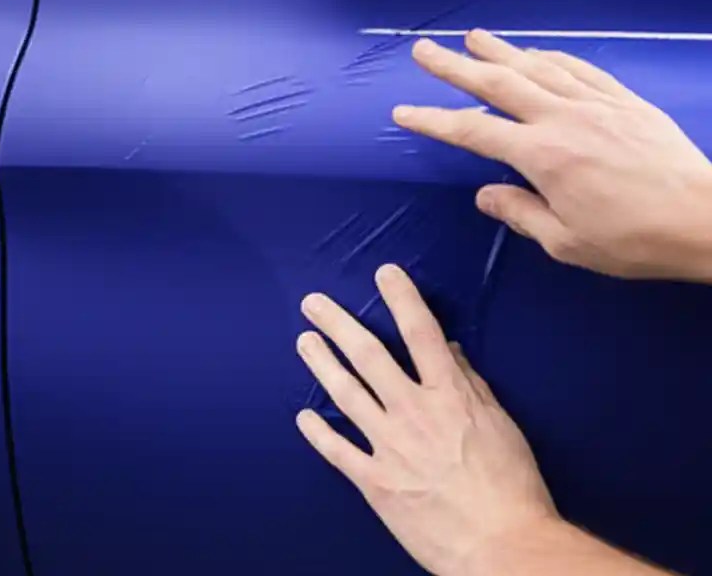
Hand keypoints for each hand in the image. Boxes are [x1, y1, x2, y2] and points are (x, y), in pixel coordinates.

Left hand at [294, 264, 558, 575]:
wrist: (502, 545)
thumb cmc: (512, 486)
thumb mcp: (501, 427)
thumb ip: (472, 386)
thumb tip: (449, 350)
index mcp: (450, 395)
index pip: (421, 333)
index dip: (402, 299)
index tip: (383, 272)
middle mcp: (414, 412)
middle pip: (369, 356)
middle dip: (338, 324)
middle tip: (312, 303)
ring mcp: (389, 445)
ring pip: (346, 393)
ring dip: (321, 363)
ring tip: (304, 341)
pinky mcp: (374, 481)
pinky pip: (337, 450)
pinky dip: (317, 431)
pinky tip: (303, 415)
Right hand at [395, 29, 711, 281]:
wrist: (704, 220)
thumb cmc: (635, 240)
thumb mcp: (566, 242)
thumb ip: (520, 213)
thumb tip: (487, 195)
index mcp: (542, 156)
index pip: (472, 131)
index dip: (433, 119)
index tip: (404, 111)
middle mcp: (563, 119)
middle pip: (497, 83)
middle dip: (455, 65)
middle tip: (425, 50)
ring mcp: (596, 104)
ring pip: (537, 66)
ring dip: (501, 50)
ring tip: (474, 37)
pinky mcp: (624, 102)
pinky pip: (580, 69)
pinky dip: (552, 57)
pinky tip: (537, 53)